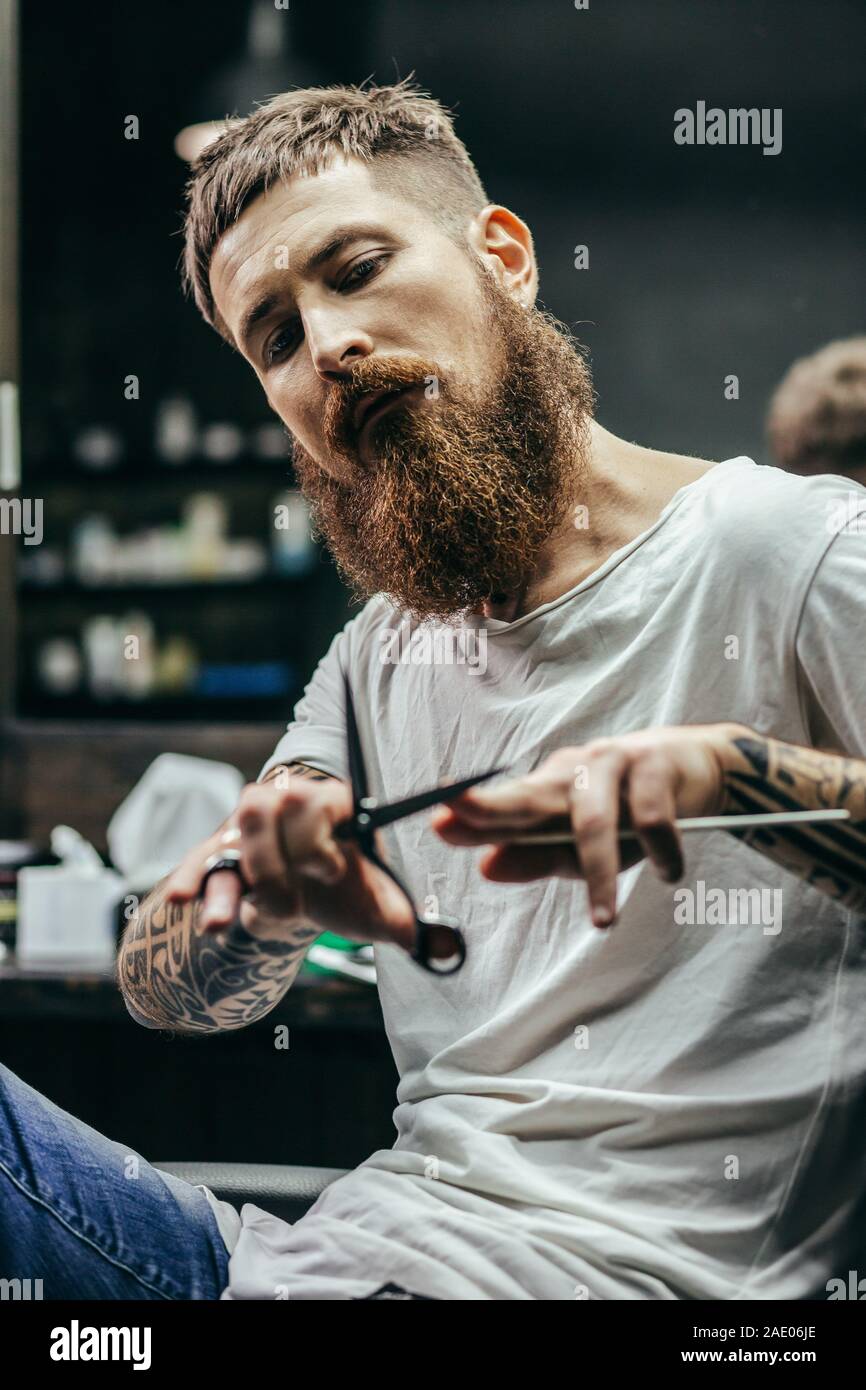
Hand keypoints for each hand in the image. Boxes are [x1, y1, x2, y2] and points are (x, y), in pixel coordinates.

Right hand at [163, 777, 415, 952]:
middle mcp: (284, 807)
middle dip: (272, 861)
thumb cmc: (343, 895)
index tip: (328, 873)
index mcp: (331, 807)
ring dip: (227, 882)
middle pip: (265, 807)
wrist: (303, 899)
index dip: (317, 833)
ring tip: (222, 925)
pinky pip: (197, 861)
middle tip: (291, 908)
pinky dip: (187, 879)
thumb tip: (446, 949)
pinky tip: (179, 902)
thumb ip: (410, 925)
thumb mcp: (376, 908)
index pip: (317, 799)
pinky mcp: (216, 856)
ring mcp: (246, 830)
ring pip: (228, 838)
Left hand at [432, 723, 746, 927]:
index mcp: (549, 790)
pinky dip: (660, 851)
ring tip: (604, 921)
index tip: (438, 825)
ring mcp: (612, 763)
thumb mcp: (582, 842)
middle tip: (452, 821)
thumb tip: (486, 868)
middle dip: (491, 810)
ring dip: (599, 875)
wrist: (696, 767)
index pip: (504, 805)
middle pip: (529, 797)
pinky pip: (650, 817)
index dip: (471, 814)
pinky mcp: (654, 764)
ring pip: (593, 822)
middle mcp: (572, 771)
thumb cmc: (627, 809)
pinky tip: (668, 871)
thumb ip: (537, 856)